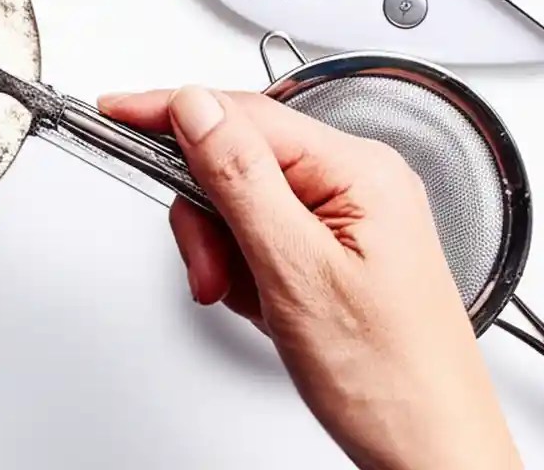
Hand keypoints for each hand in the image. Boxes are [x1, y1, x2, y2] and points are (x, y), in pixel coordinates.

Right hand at [100, 87, 521, 469]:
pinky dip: (241, 270)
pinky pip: (258, 236)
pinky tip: (261, 303)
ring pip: (239, 202)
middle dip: (205, 215)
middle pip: (236, 158)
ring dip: (221, 250)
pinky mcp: (332, 250)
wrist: (429, 449)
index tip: (114, 113)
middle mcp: (356, 183)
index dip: (170, 112)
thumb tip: (194, 107)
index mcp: (358, 171)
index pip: (242, 113)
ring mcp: (346, 217)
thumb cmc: (389, 375)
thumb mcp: (295, 270)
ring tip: (242, 297)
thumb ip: (239, 178)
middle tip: (207, 269)